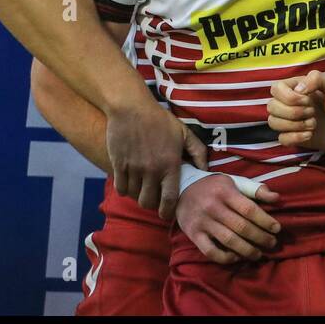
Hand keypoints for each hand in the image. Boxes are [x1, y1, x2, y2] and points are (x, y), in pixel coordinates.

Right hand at [106, 98, 208, 219]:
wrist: (131, 108)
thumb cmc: (160, 120)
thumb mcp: (184, 133)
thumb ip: (198, 152)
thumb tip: (206, 169)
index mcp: (170, 164)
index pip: (170, 199)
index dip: (168, 212)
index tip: (168, 215)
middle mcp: (151, 170)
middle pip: (149, 202)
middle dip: (153, 205)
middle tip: (155, 201)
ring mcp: (133, 169)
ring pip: (134, 196)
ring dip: (139, 197)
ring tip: (144, 191)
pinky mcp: (118, 165)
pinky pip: (121, 188)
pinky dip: (125, 190)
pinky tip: (131, 183)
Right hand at [176, 174, 281, 263]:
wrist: (181, 189)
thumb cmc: (214, 187)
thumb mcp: (234, 181)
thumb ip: (255, 189)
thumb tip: (277, 198)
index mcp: (225, 191)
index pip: (249, 209)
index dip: (265, 221)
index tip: (277, 229)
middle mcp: (213, 207)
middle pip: (241, 227)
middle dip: (260, 238)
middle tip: (272, 244)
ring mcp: (202, 222)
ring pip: (229, 241)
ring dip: (247, 250)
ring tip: (258, 254)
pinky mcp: (193, 234)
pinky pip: (211, 251)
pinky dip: (225, 258)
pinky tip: (237, 257)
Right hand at [266, 70, 324, 150]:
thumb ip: (318, 79)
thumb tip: (299, 89)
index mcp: (300, 88)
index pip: (275, 88)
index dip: (287, 96)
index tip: (307, 99)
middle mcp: (293, 104)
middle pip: (271, 107)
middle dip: (292, 112)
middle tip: (313, 113)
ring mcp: (294, 121)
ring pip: (273, 123)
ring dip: (293, 125)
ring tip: (313, 124)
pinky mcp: (298, 137)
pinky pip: (281, 139)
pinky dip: (294, 137)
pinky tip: (310, 135)